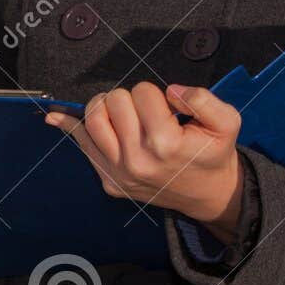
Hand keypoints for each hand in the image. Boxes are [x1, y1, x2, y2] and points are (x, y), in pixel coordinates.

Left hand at [45, 83, 243, 239]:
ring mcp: (118, 172)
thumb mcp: (228, 122)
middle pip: (114, 101)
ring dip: (107, 107)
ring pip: (93, 118)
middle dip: (131, 98)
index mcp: (165, 143)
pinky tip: (56, 116)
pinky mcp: (108, 180)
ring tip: (123, 112)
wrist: (206, 193)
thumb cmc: (213, 153)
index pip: (143, 93)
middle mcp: (136, 159)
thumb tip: (170, 90)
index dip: (157, 93)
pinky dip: (69, 126)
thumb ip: (204, 99)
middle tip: (148, 112)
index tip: (168, 109)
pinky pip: (81, 144)